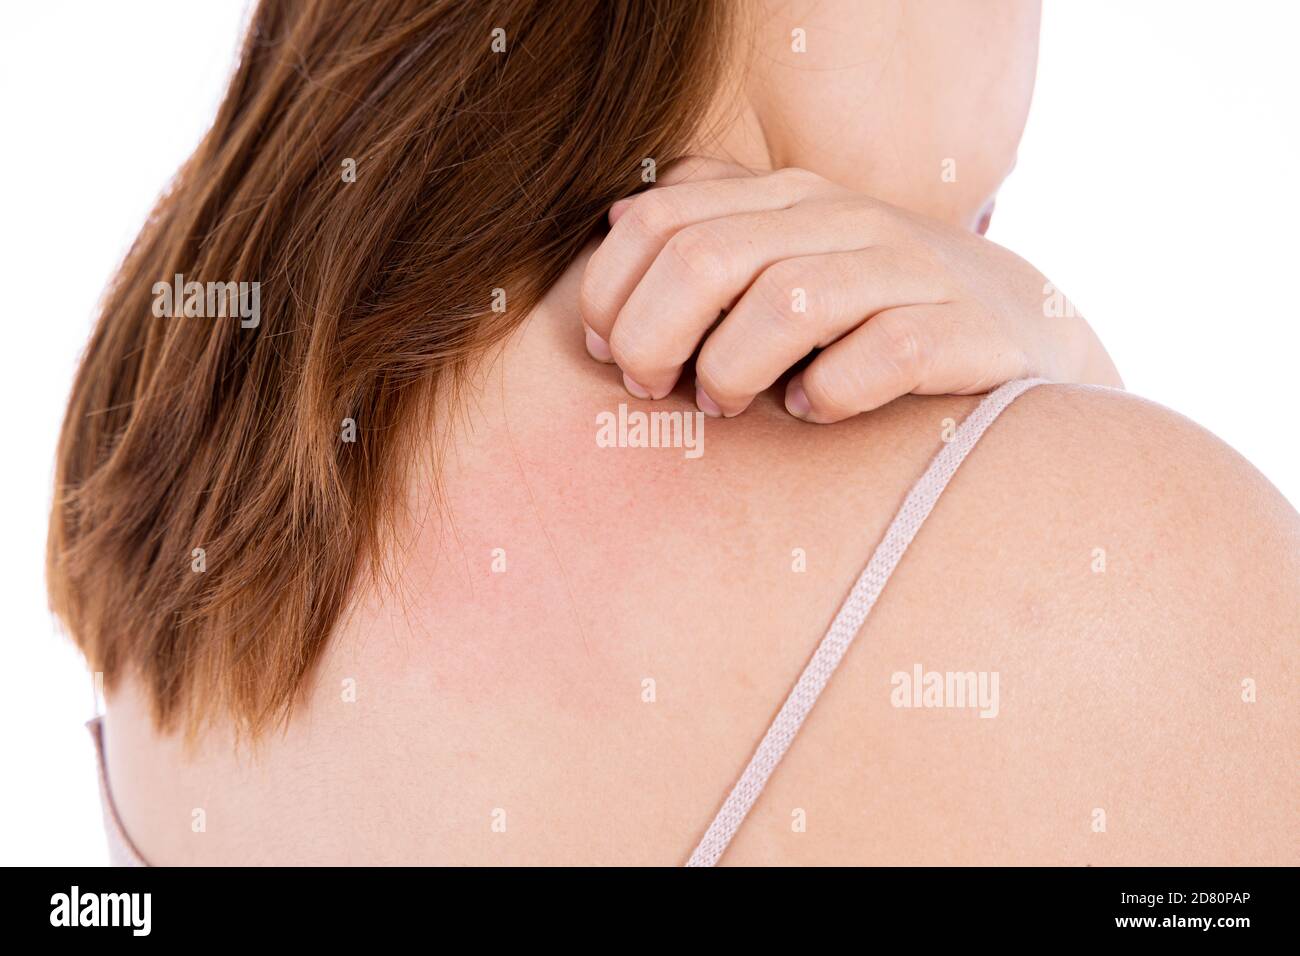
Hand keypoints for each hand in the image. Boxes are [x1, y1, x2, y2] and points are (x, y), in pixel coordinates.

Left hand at [579, 158, 1120, 422]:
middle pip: (705, 260)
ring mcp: (909, 269)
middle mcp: (843, 218)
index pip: (660, 219)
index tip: (608, 351)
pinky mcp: (964, 329)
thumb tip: (618, 220)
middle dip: (654, 338)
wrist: (1018, 327)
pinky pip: (881, 353)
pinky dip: (829, 392)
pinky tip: (811, 407)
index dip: (610, 292)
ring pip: (787, 302)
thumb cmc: (870, 304)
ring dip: (733, 369)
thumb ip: (710, 226)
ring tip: (730, 402)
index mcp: (786, 196)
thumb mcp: (787, 252)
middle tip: (655, 387)